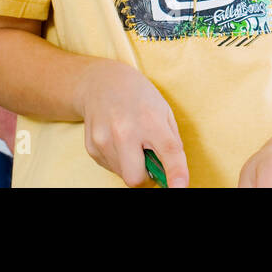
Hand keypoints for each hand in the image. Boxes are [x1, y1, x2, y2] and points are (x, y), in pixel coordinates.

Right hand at [74, 60, 187, 186]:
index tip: (179, 188)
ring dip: (132, 166)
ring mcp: (104, 140)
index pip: (168, 151)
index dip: (176, 173)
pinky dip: (119, 161)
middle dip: (146, 177)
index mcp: (150, 120)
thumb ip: (171, 142)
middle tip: (149, 160)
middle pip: (136, 178)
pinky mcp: (91, 147)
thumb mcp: (164, 111)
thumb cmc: (139, 97)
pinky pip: (111, 168)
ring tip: (132, 142)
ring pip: (123, 175)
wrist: (101, 83)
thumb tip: (173, 175)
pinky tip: (119, 141)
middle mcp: (125, 131)